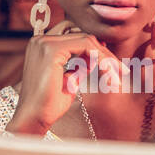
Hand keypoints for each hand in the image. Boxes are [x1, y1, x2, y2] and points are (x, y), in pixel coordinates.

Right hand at [6, 20, 124, 135]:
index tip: (112, 64)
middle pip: (82, 35)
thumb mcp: (68, 81)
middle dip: (104, 52)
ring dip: (105, 56)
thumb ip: (79, 67)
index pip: (74, 37)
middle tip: (121, 70)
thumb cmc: (48, 105)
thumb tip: (93, 59)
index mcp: (41, 46)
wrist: (34, 118)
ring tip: (117, 74)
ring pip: (86, 39)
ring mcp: (44, 43)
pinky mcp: (51, 50)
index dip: (95, 49)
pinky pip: (85, 45)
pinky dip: (100, 57)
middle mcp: (40, 40)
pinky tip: (108, 71)